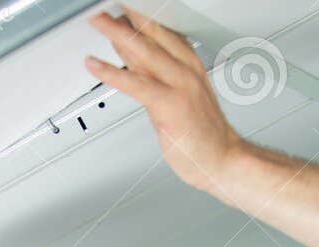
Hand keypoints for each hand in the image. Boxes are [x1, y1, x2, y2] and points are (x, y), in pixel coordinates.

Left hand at [85, 8, 242, 195]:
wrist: (223, 160)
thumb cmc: (202, 134)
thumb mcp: (176, 95)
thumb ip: (152, 73)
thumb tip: (128, 53)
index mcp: (189, 63)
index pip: (160, 30)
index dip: (139, 15)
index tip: (121, 6)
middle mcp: (186, 69)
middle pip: (151, 33)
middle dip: (126, 15)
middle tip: (102, 4)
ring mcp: (179, 85)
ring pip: (143, 51)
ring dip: (116, 33)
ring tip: (96, 20)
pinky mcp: (170, 105)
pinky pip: (136, 84)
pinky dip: (112, 73)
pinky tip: (95, 65)